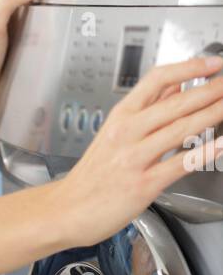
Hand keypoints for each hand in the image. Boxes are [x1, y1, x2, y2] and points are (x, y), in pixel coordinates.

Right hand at [62, 54, 222, 246]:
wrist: (67, 210)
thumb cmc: (91, 176)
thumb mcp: (115, 133)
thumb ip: (148, 108)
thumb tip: (178, 85)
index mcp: (121, 116)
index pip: (157, 79)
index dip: (189, 68)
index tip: (213, 64)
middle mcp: (127, 133)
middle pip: (175, 103)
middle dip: (210, 90)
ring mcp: (134, 158)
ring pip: (180, 129)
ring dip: (212, 115)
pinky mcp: (143, 185)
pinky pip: (180, 164)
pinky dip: (204, 153)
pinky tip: (221, 145)